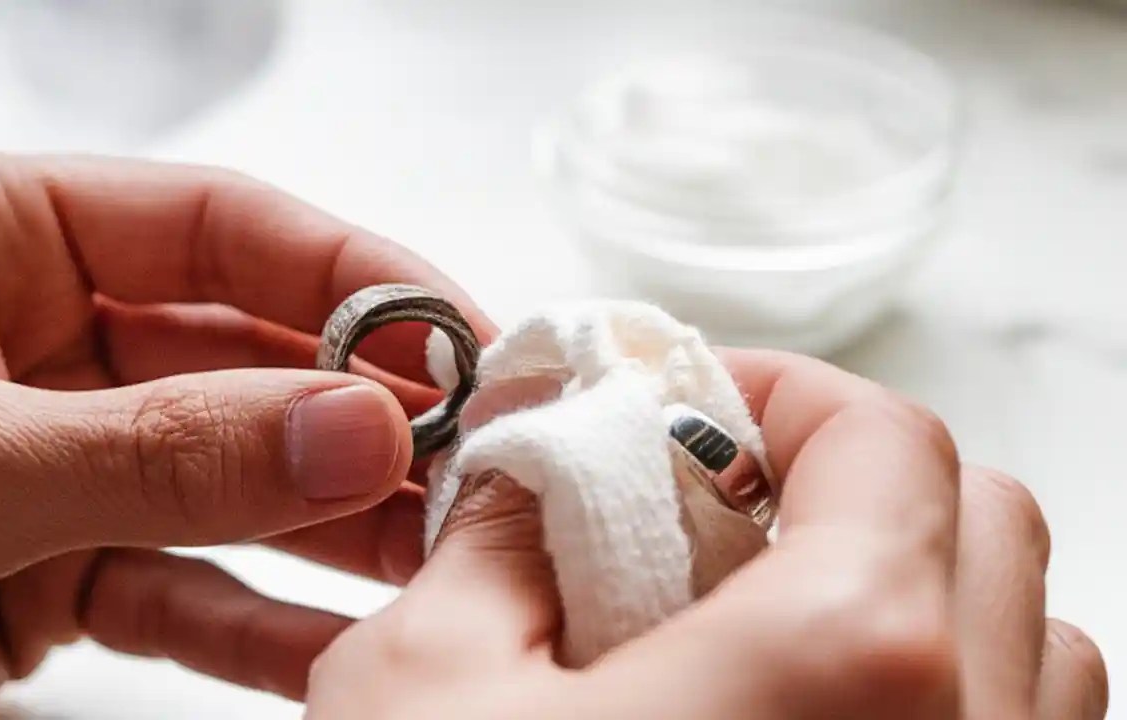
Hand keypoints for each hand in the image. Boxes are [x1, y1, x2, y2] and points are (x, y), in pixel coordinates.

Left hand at [0, 153, 491, 717]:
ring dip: (331, 523)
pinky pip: (178, 584)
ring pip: (227, 477)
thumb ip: (166, 448)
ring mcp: (43, 457)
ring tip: (434, 557)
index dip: (352, 277)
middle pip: (241, 353)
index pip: (215, 224)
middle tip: (467, 460)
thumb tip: (361, 429)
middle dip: (357, 414)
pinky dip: (256, 622)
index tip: (461, 336)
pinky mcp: (42, 570)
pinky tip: (334, 648)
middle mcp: (21, 334)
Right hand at [307, 350, 1108, 718]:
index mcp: (847, 662)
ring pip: (1035, 646)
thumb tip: (531, 467)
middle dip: (851, 474)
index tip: (696, 408)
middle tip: (722, 500)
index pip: (883, 435)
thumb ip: (492, 538)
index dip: (778, 393)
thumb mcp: (421, 687)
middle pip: (983, 518)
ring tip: (769, 617)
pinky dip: (942, 701)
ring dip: (917, 588)